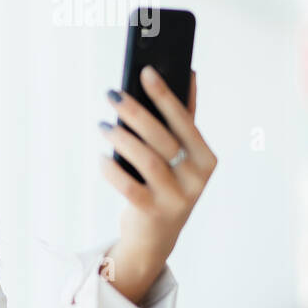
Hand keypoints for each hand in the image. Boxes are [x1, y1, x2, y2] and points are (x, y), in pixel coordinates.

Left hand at [98, 67, 216, 301]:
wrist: (155, 237)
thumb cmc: (164, 185)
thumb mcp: (178, 158)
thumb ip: (180, 123)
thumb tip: (186, 75)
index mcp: (206, 159)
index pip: (185, 121)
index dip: (165, 95)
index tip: (147, 71)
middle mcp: (196, 178)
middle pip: (162, 138)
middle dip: (135, 112)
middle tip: (113, 94)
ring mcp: (176, 198)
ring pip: (146, 160)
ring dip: (120, 139)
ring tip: (102, 125)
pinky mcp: (152, 213)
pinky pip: (128, 186)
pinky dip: (111, 170)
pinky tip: (101, 158)